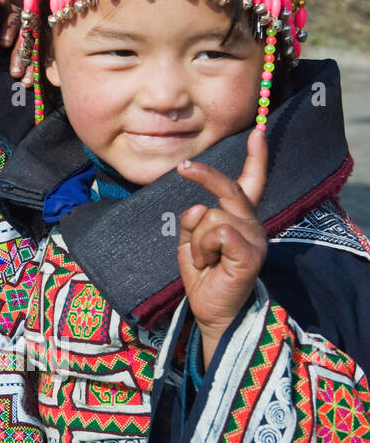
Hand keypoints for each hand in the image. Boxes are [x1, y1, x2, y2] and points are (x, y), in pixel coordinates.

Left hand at [177, 126, 268, 363]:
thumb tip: (196, 207)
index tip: (260, 132)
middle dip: (205, 175)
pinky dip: (202, 247)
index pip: (251, 182)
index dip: (257, 158)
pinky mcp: (249, 253)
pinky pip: (216, 231)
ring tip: (202, 260)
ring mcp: (254, 238)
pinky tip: (208, 264)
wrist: (212, 311)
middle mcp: (252, 224)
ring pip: (211, 215)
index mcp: (240, 219)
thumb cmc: (203, 275)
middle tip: (183, 167)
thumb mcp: (190, 242)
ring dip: (195, 239)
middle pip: (228, 187)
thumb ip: (192, 221)